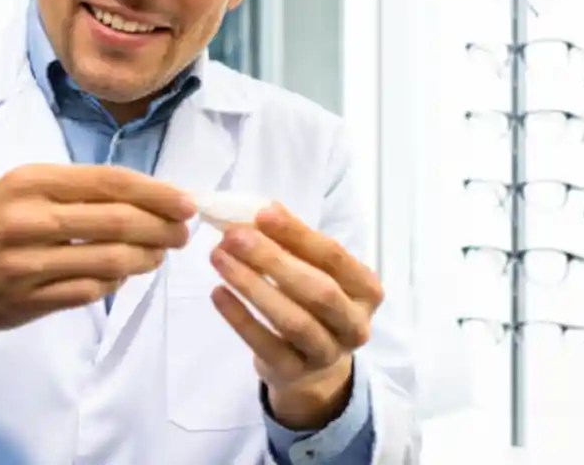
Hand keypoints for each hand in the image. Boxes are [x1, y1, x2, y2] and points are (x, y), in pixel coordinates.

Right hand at [0, 164, 195, 364]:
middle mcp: (29, 219)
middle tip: (182, 233)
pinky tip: (121, 275)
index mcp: (31, 181)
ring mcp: (28, 263)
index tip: (187, 202)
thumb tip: (150, 198)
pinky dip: (115, 283)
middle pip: (118, 221)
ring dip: (146, 258)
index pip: (111, 182)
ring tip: (157, 255)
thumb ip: (79, 190)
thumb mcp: (24, 188)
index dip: (157, 193)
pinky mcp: (29, 300)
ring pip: (111, 260)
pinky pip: (90, 291)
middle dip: (162, 228)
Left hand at [209, 203, 383, 429]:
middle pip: (317, 291)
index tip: (262, 213)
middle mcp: (355, 325)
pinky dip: (240, 318)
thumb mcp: (315, 272)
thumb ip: (294, 243)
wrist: (315, 370)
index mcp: (366, 290)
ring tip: (219, 258)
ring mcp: (327, 354)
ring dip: (252, 286)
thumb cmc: (314, 304)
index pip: (334, 257)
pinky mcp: (294, 373)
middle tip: (233, 236)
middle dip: (272, 260)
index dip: (298, 235)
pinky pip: (265, 345)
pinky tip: (217, 292)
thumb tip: (260, 210)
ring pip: (292, 320)